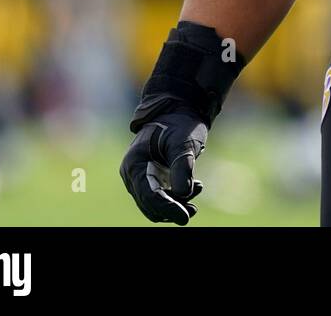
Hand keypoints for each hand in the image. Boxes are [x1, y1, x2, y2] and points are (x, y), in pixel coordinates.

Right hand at [119, 110, 208, 224]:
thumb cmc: (180, 125)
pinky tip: (194, 187)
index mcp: (134, 164)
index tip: (184, 217)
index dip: (167, 208)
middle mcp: (132, 174)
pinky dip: (175, 197)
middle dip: (172, 208)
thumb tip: (182, 194)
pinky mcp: (149, 179)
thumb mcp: (183, 142)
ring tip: (197, 188)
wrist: (178, 112)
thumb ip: (182, 166)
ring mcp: (139, 178)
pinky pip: (159, 196)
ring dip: (175, 203)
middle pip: (150, 204)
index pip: (149, 196)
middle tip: (194, 208)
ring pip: (154, 203)